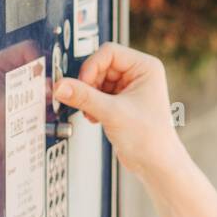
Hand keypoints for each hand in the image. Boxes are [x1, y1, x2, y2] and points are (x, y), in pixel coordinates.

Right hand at [51, 41, 180, 178]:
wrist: (156, 164)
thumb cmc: (150, 138)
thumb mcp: (112, 113)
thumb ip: (84, 97)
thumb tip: (61, 86)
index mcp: (145, 67)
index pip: (108, 52)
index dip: (92, 67)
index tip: (83, 84)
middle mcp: (138, 74)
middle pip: (99, 66)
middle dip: (89, 85)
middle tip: (86, 101)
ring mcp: (129, 88)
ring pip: (96, 81)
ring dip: (89, 97)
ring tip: (93, 113)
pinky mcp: (120, 102)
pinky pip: (97, 94)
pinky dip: (91, 104)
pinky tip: (95, 117)